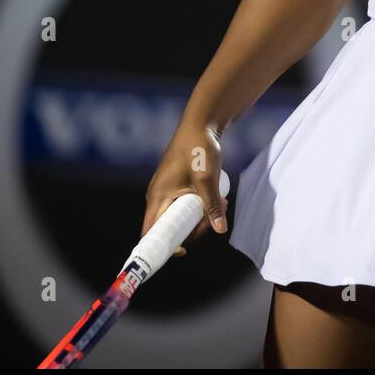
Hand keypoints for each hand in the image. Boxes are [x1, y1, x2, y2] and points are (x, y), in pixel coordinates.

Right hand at [142, 118, 227, 257]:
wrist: (202, 124)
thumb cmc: (199, 148)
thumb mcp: (207, 179)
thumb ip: (211, 205)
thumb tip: (220, 229)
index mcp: (158, 196)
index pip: (151, 232)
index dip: (163, 246)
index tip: (184, 251)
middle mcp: (158, 196)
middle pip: (171, 228)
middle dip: (194, 228)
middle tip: (216, 217)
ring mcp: (168, 191)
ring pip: (182, 217)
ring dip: (202, 216)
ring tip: (223, 203)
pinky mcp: (177, 187)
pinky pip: (186, 206)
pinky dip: (201, 206)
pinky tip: (219, 197)